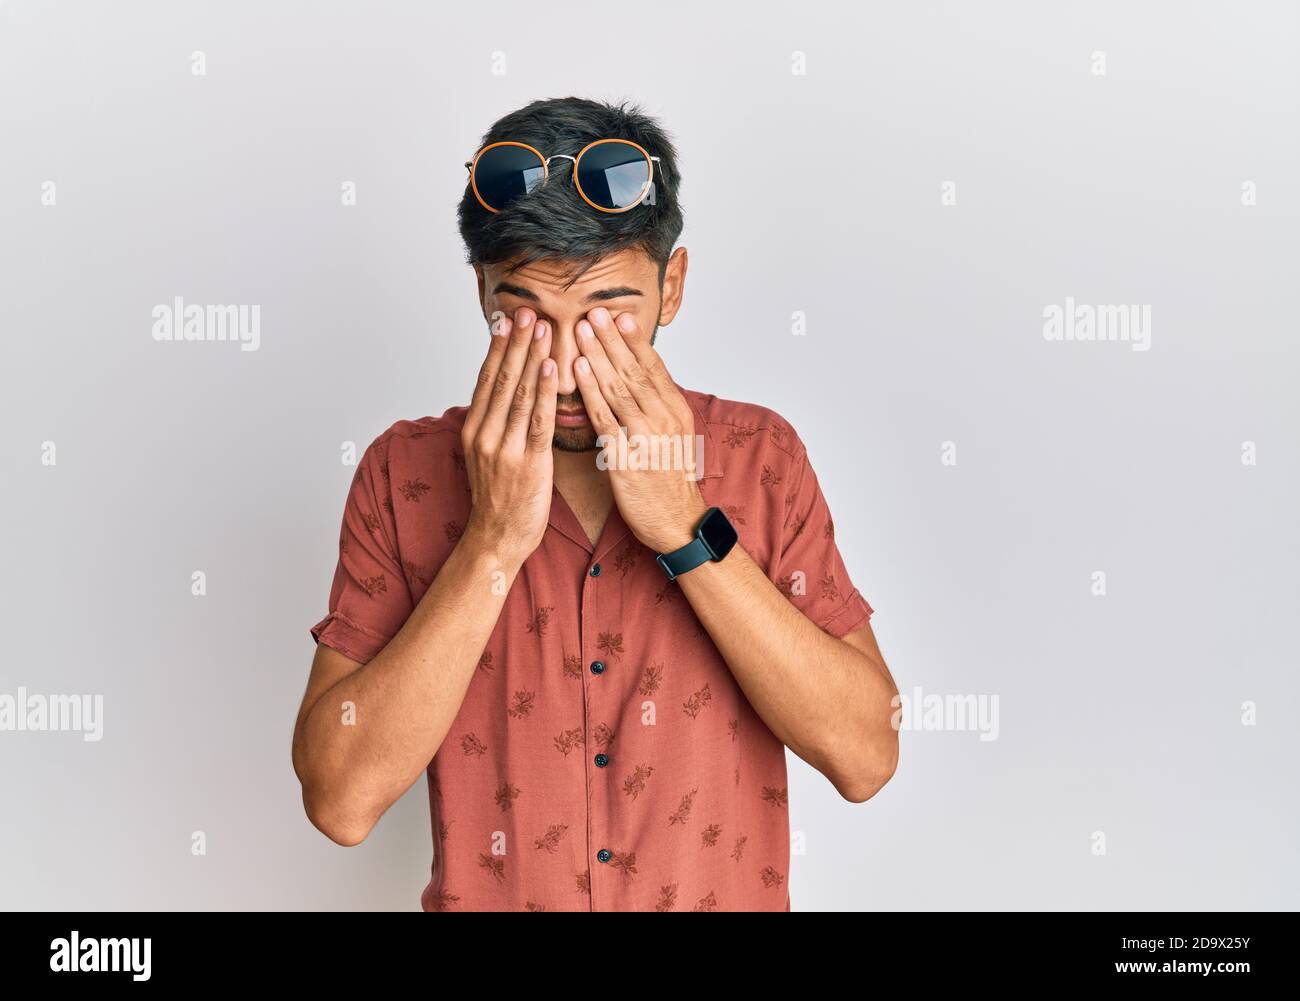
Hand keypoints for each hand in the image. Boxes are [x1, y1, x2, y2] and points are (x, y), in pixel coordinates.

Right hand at [460, 308, 557, 568]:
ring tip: (543, 328)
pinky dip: (546, 390)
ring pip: (520, 393)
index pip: (487, 379)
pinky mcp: (527, 462)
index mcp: (473, 429)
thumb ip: (497, 424)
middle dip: (516, 343)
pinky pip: (538, 419)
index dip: (498, 347)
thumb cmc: (500, 498)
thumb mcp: (488, 455)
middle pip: (501, 379)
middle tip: (527, 312)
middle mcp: (484, 434)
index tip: (507, 320)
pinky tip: (553, 367)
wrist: (497, 538)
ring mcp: (503, 447)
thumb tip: (509, 394)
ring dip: (532, 357)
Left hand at [573, 307, 707, 553]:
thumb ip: (657, 406)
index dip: (635, 341)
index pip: (654, 367)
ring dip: (596, 356)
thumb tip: (640, 377)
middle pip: (633, 371)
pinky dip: (589, 390)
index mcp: (676, 411)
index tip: (620, 316)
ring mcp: (644, 437)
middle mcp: (663, 419)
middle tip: (593, 312)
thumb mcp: (673, 435)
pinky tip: (577, 370)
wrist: (675, 521)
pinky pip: (603, 417)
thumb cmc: (669, 479)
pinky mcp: (624, 457)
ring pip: (617, 388)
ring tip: (580, 331)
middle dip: (612, 339)